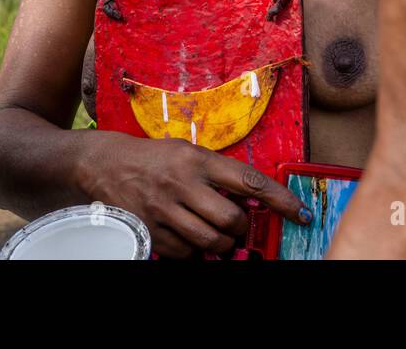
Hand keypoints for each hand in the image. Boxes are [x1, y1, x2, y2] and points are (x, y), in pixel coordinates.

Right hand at [81, 131, 307, 257]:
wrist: (105, 163)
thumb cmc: (155, 157)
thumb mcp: (188, 152)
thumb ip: (217, 172)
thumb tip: (250, 199)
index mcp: (197, 159)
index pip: (249, 180)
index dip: (280, 199)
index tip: (300, 212)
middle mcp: (182, 182)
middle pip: (230, 219)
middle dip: (240, 228)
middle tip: (236, 225)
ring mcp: (164, 208)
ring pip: (210, 240)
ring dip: (221, 242)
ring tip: (216, 233)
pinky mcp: (150, 229)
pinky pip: (185, 252)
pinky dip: (194, 250)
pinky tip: (189, 236)